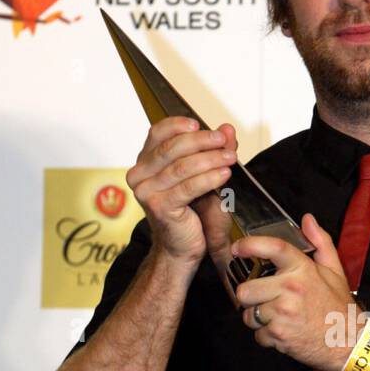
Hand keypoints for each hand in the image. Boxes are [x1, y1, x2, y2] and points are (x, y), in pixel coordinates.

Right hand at [125, 116, 237, 263]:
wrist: (181, 247)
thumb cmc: (189, 213)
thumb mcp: (201, 175)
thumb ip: (212, 151)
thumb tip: (227, 129)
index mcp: (145, 163)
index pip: (157, 133)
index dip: (178, 125)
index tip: (199, 123)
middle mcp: (139, 175)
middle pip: (171, 148)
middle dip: (201, 141)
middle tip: (223, 141)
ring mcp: (146, 191)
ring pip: (181, 167)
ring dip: (210, 159)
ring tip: (230, 157)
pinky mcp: (159, 206)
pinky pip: (188, 187)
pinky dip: (209, 179)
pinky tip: (224, 174)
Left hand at [232, 213, 368, 370]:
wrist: (350, 343)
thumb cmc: (339, 308)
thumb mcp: (335, 271)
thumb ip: (320, 242)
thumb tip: (307, 220)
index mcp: (302, 270)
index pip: (272, 247)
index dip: (250, 245)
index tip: (237, 248)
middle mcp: (291, 288)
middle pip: (246, 289)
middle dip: (252, 298)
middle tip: (267, 301)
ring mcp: (283, 312)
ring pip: (248, 314)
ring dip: (259, 319)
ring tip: (278, 318)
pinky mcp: (279, 334)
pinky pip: (257, 334)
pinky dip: (267, 337)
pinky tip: (284, 332)